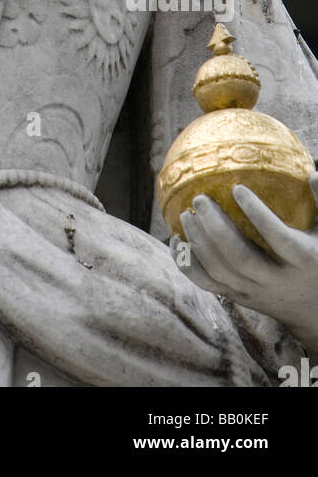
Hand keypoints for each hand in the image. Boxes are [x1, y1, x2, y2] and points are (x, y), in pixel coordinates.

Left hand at [173, 172, 317, 353]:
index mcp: (302, 260)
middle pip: (240, 258)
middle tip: (199, 199)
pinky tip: (175, 239)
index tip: (237, 188)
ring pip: (221, 272)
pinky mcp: (238, 299)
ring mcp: (255, 293)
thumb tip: (311, 170)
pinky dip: (187, 263)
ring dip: (199, 243)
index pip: (278, 238)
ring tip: (187, 214)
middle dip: (216, 229)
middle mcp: (276, 280)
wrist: (314, 309)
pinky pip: (207, 284)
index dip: (258, 214)